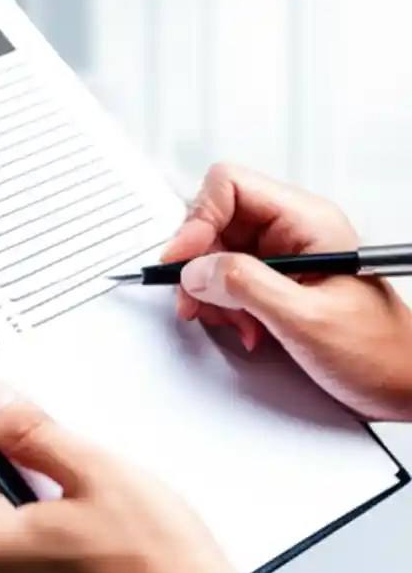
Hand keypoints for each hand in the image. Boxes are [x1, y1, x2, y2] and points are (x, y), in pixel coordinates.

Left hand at [0, 382, 291, 572]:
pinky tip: (101, 560)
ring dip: (42, 529)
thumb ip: (33, 434)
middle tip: (77, 486)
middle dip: (22, 489)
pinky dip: (56, 564)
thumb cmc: (164, 572)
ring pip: (10, 548)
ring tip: (100, 530)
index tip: (16, 437)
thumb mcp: (99, 474)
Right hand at [164, 163, 411, 419]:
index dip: (197, 220)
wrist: (403, 385)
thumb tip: (196, 270)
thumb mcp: (307, 319)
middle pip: (215, 221)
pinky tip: (243, 327)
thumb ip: (247, 287)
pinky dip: (221, 305)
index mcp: (307, 221)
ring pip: (214, 253)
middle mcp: (292, 231)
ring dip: (210, 290)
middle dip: (199, 263)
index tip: (182, 260)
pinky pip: (226, 280)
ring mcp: (281, 256)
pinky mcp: (273, 282)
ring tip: (233, 321)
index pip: (230, 187)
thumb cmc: (379, 352)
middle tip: (195, 298)